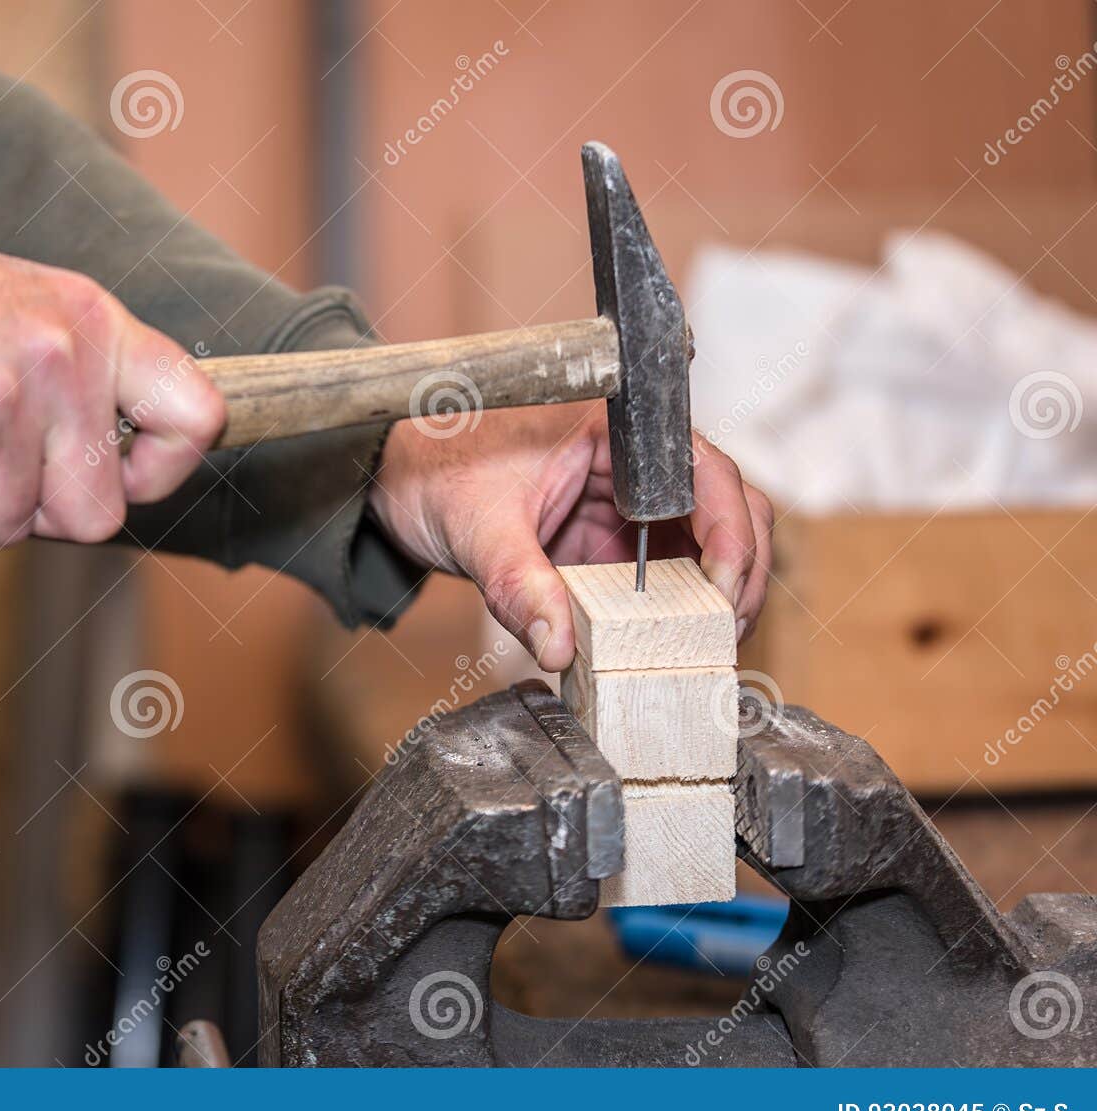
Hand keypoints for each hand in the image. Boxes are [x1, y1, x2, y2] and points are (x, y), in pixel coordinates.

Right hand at [0, 227, 224, 545]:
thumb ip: (79, 380)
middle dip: (36, 513)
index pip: (198, 415)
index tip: (126, 477)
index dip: (166, 470)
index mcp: (92, 321)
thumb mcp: (18, 311)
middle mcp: (62, 357)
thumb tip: (121, 471)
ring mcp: (6, 401)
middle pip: (96, 515)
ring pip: (8, 528)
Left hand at [367, 401, 773, 671]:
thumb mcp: (476, 527)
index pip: (702, 470)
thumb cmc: (436, 472)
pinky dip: (682, 609)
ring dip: (722, 594)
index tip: (722, 587)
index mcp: (613, 432)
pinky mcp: (613, 545)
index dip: (730, 528)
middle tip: (728, 631)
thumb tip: (557, 646)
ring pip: (710, 544)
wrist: (400, 484)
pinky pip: (668, 575)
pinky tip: (677, 645)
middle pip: (729, 507)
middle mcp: (635, 466)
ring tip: (712, 647)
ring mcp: (629, 508)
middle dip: (742, 569)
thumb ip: (516, 584)